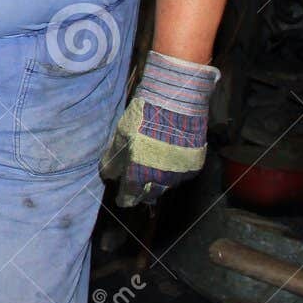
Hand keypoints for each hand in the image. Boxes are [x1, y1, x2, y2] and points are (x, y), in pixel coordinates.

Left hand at [101, 50, 218, 207]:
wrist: (176, 103)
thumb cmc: (142, 118)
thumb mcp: (119, 137)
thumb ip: (112, 160)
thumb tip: (108, 176)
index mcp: (138, 173)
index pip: (129, 196)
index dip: (124, 199)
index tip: (121, 200)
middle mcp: (160, 179)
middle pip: (149, 194)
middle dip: (141, 193)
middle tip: (136, 189)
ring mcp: (179, 173)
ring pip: (166, 186)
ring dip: (158, 182)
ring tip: (152, 173)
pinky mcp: (194, 165)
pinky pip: (181, 175)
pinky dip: (173, 172)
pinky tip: (168, 161)